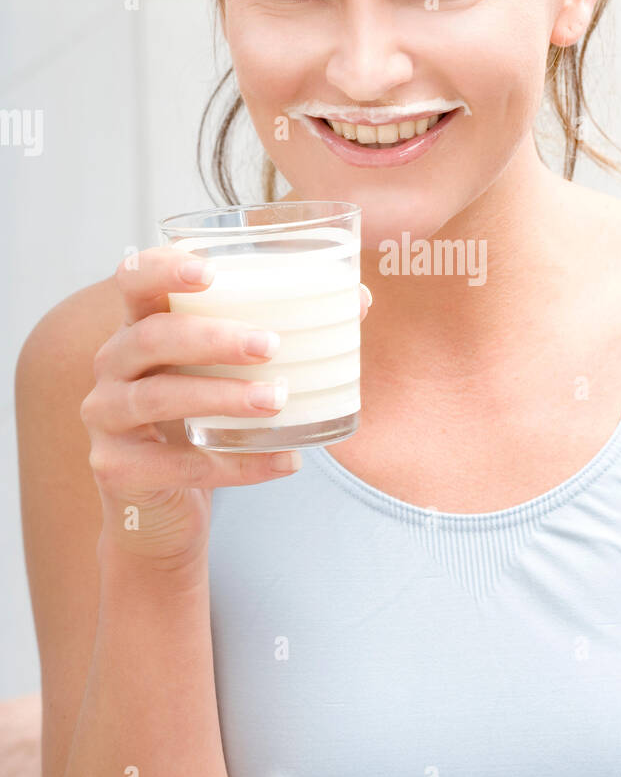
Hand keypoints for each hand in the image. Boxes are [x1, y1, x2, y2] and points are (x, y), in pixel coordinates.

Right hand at [80, 248, 370, 565]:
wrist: (166, 508)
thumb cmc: (202, 420)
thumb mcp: (229, 373)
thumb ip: (279, 334)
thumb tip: (358, 298)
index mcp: (139, 326)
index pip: (133, 280)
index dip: (162, 268)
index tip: (209, 269)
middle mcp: (112, 365)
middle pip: (150, 337)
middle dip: (212, 338)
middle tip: (269, 345)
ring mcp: (106, 417)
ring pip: (158, 397)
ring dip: (223, 396)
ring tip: (277, 400)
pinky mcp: (116, 468)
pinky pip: (178, 464)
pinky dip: (237, 463)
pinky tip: (285, 461)